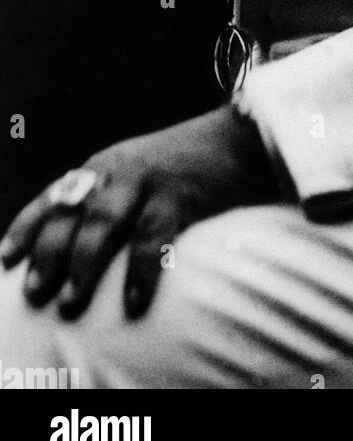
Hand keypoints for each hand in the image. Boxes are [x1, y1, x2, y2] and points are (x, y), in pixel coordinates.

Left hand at [0, 105, 280, 320]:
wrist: (240, 137)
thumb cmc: (188, 165)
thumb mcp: (140, 171)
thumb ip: (110, 197)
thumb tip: (80, 244)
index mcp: (105, 165)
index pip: (55, 195)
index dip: (28, 226)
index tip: (5, 257)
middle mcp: (120, 169)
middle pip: (74, 213)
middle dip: (49, 253)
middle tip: (33, 292)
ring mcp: (150, 180)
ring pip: (105, 223)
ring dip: (83, 264)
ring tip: (70, 302)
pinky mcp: (181, 194)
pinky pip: (154, 236)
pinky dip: (141, 270)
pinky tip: (134, 302)